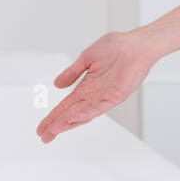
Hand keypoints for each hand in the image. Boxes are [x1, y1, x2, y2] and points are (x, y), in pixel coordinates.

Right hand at [36, 29, 159, 143]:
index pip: (67, 105)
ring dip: (68, 122)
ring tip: (55, 129)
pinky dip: (86, 113)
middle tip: (44, 136)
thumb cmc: (117, 47)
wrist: (137, 44)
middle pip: (72, 113)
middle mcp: (95, 94)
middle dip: (57, 124)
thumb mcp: (87, 58)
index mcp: (87, 86)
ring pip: (83, 114)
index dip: (53, 115)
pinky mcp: (116, 96)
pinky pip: (99, 107)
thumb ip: (72, 72)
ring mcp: (105, 96)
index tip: (42, 127)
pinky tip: (73, 118)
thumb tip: (57, 84)